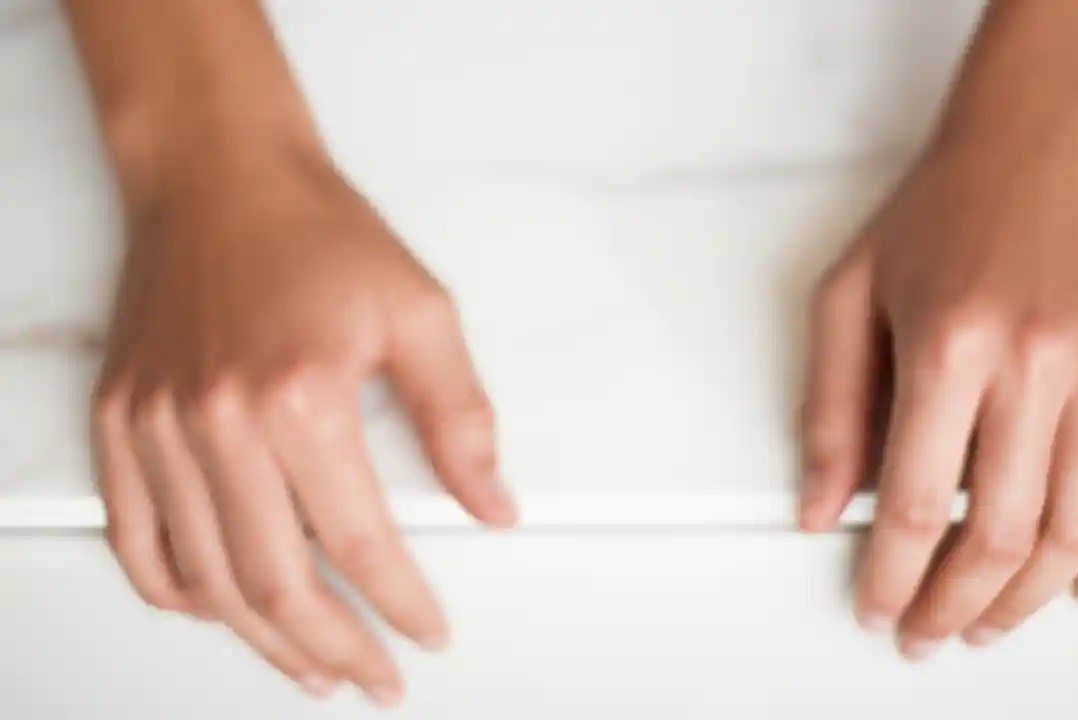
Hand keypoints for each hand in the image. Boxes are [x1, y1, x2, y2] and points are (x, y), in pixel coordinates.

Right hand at [91, 147, 514, 703]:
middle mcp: (216, 422)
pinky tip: (219, 610)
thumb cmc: (316, 232)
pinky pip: (137, 539)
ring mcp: (155, 427)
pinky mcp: (120, 420)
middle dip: (337, 647)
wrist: (221, 177)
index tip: (426, 631)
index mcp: (299, 398)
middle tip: (374, 677)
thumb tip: (491, 501)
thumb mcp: (420, 312)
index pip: (358, 545)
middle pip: (277, 583)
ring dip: (264, 639)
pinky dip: (177, 591)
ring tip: (312, 667)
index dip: (399, 603)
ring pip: (206, 579)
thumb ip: (460, 418)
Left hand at [800, 140, 1077, 656]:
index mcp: (949, 345)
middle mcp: (1036, 362)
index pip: (915, 505)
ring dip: (1029, 599)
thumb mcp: (850, 295)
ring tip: (990, 620)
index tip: (879, 608)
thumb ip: (830, 408)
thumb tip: (820, 507)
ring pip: (1077, 530)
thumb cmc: (944, 208)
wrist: (1046, 137)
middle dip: (953, 605)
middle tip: (929, 630)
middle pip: (997, 537)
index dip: (892, 578)